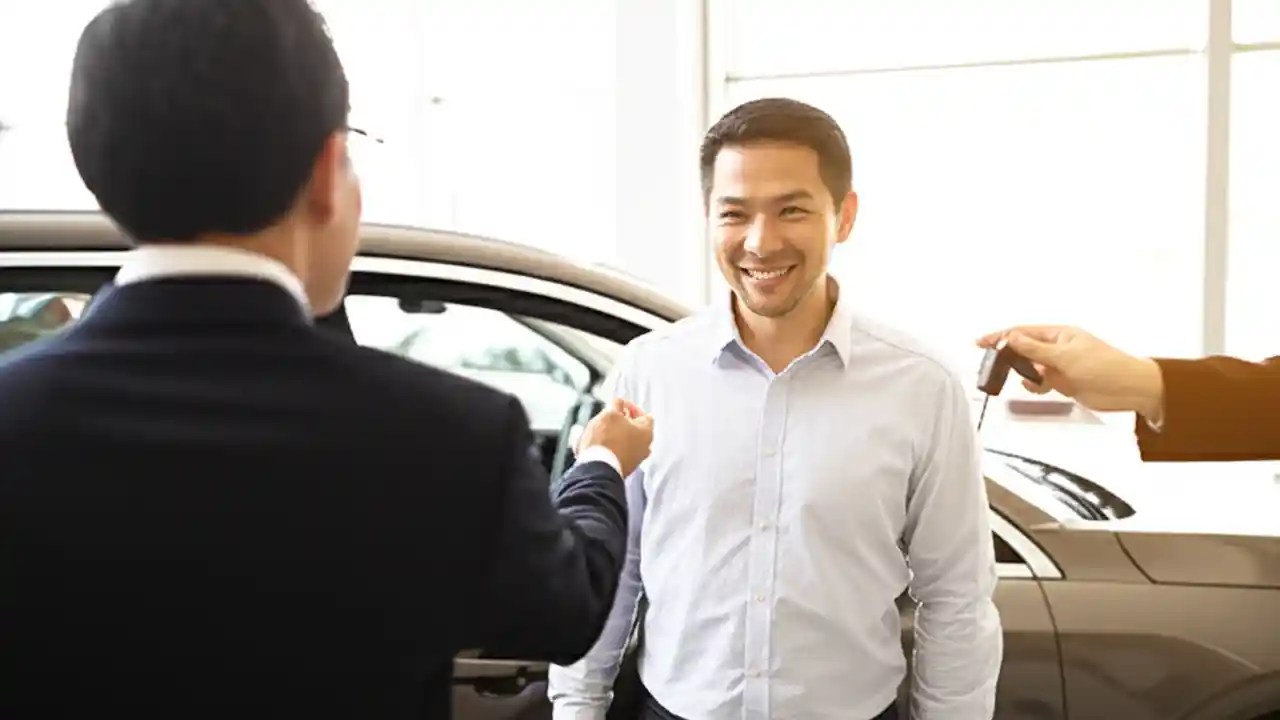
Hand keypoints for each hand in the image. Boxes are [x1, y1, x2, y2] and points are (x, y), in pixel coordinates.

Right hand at [577, 398, 653, 477]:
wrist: (597, 468)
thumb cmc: (606, 439)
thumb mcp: (610, 414)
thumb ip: (617, 406)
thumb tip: (619, 403)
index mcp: (647, 432)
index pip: (644, 415)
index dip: (631, 407)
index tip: (620, 404)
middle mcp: (645, 448)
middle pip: (637, 430)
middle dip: (624, 422)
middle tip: (612, 416)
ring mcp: (635, 460)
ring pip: (628, 443)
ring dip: (618, 435)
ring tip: (603, 430)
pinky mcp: (624, 469)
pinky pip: (620, 454)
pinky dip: (613, 448)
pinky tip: (601, 444)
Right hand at [976, 325, 1165, 421]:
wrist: (1128, 390)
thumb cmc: (1103, 367)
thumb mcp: (1065, 357)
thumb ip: (1035, 350)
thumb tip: (1011, 337)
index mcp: (1058, 335)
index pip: (1023, 332)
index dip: (1001, 336)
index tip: (981, 343)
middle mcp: (1056, 348)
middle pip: (1024, 349)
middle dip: (1008, 355)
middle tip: (991, 364)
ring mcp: (1059, 366)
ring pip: (1030, 367)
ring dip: (1023, 373)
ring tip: (1023, 378)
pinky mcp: (1063, 382)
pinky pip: (1040, 382)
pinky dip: (1034, 385)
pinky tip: (1036, 387)